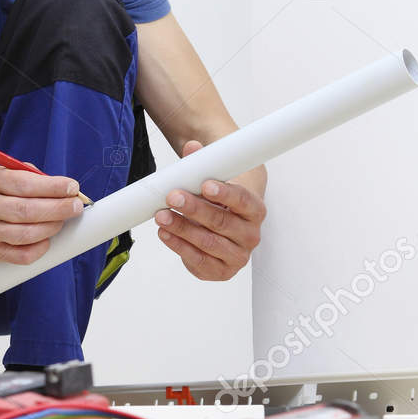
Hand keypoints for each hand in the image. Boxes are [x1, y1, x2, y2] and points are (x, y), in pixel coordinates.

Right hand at [0, 165, 85, 264]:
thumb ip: (31, 176)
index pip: (25, 184)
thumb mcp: (4, 175)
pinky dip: (41, 248)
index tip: (72, 187)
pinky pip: (23, 255)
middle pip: (28, 210)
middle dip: (59, 208)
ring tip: (62, 221)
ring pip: (28, 234)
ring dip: (52, 227)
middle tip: (75, 206)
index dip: (53, 187)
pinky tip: (47, 239)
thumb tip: (65, 188)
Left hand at [154, 141, 265, 280]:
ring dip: (182, 228)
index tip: (205, 185)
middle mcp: (251, 235)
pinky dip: (179, 246)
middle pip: (222, 223)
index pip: (243, 201)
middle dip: (195, 209)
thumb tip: (191, 147)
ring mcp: (238, 256)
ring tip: (162, 216)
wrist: (225, 225)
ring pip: (208, 243)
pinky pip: (198, 260)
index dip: (224, 193)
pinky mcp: (221, 271)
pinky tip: (165, 234)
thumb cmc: (221, 202)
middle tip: (173, 197)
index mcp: (255, 210)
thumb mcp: (214, 181)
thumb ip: (203, 164)